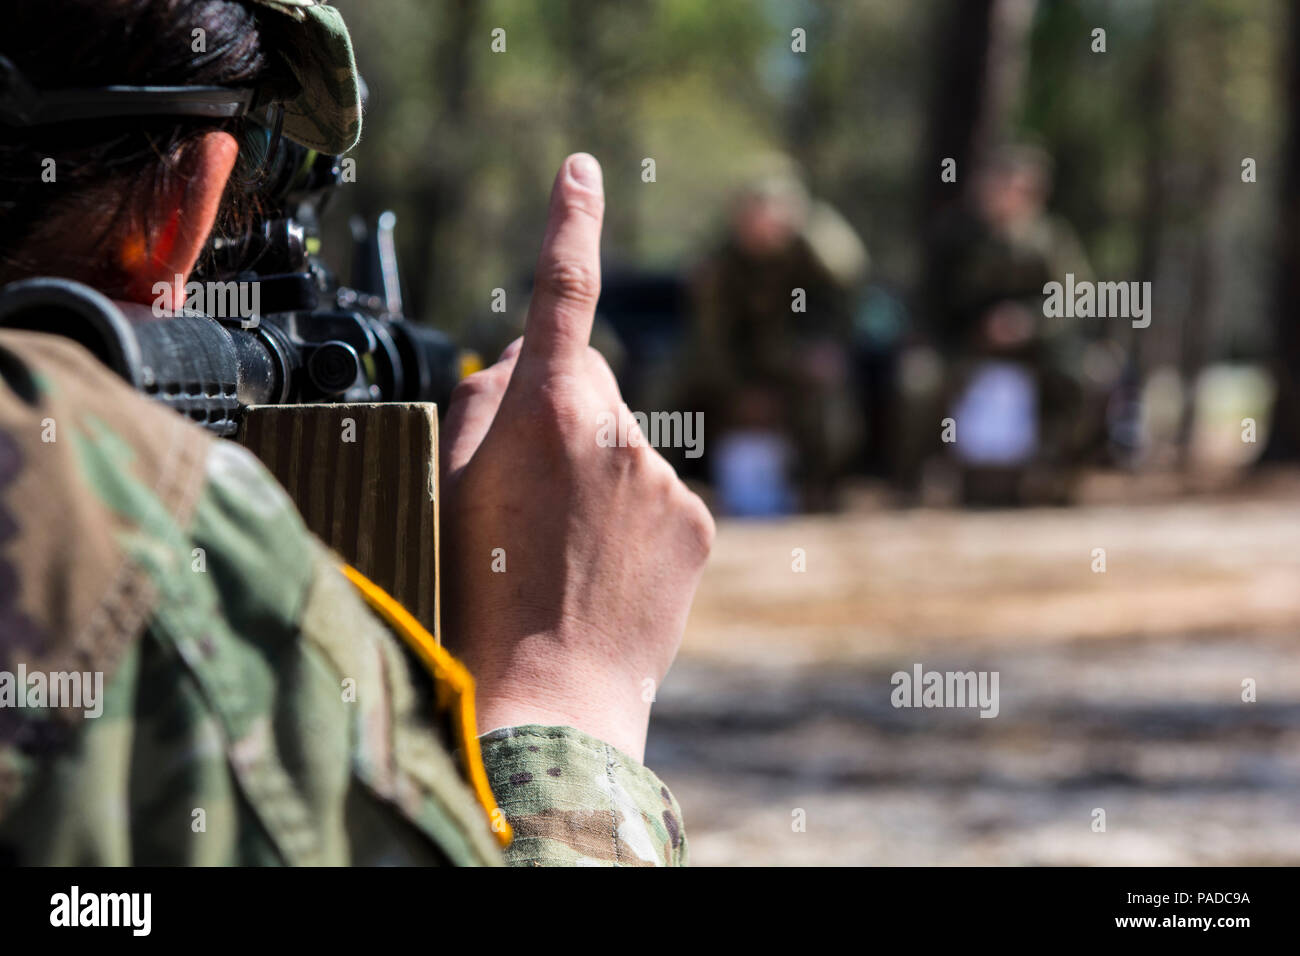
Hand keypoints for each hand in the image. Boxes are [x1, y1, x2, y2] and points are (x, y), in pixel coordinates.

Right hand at [440, 153, 714, 761]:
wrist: (549, 694)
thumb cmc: (478, 589)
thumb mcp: (446, 484)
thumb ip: (483, 400)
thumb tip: (523, 360)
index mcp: (547, 409)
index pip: (562, 290)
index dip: (570, 222)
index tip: (582, 172)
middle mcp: (618, 429)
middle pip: (589, 384)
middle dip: (561, 413)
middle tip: (525, 494)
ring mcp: (664, 476)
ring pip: (623, 446)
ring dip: (596, 475)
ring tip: (561, 551)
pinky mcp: (698, 520)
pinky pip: (658, 494)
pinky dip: (633, 517)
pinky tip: (604, 570)